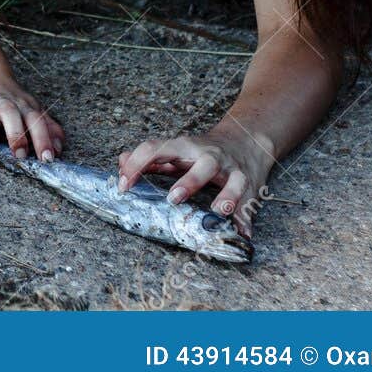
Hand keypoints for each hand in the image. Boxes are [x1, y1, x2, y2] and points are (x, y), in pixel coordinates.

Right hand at [0, 71, 64, 161]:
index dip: (43, 138)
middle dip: (16, 135)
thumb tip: (58, 150)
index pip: (36, 119)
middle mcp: (0, 102)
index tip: (47, 158)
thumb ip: (49, 129)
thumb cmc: (12, 101)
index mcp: (22, 104)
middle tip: (20, 156)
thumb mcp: (34, 110)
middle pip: (9, 112)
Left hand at [116, 128, 273, 238]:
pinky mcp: (250, 185)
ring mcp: (232, 170)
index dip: (137, 164)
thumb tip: (121, 161)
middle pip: (204, 164)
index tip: (123, 186)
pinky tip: (242, 233)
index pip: (157, 149)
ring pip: (235, 181)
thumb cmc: (200, 151)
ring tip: (218, 211)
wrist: (245, 138)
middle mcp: (210, 156)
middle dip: (190, 181)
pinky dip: (247, 218)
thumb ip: (148, 158)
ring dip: (228, 196)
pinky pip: (250, 203)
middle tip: (172, 199)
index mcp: (184, 147)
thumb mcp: (174, 150)